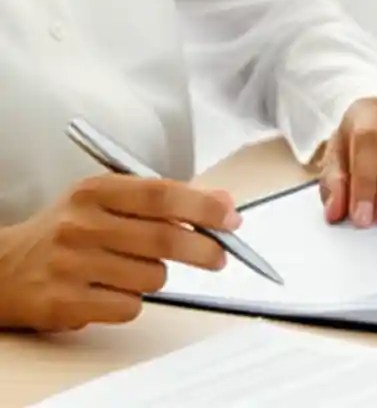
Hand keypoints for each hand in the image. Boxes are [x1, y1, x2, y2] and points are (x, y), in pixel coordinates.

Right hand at [0, 175, 237, 331]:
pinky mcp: (65, 302)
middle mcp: (81, 225)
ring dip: (156, 277)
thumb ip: (166, 200)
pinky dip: (131, 302)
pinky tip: (108, 290)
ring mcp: (71, 265)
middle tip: (218, 257)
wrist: (3, 268)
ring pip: (152, 277)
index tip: (231, 219)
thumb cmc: (67, 231)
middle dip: (203, 250)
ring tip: (130, 270)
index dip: (203, 207)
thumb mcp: (108, 201)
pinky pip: (129, 307)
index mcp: (94, 191)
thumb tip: (224, 204)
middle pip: (164, 239)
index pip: (161, 193)